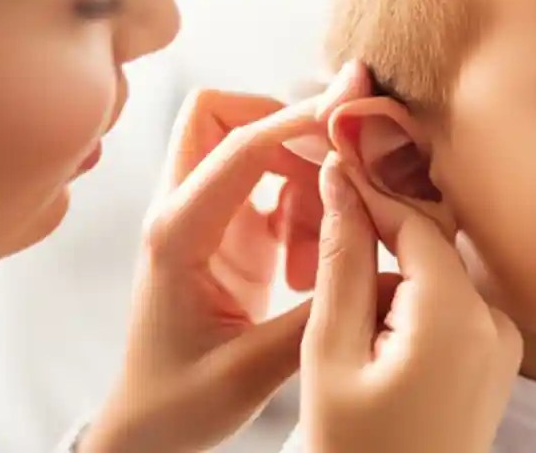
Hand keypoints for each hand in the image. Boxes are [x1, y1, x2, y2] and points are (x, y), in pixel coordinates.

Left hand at [82, 64, 371, 452]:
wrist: (147, 427)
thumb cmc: (179, 403)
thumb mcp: (249, 372)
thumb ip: (315, 318)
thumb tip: (387, 275)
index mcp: (175, 235)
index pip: (236, 147)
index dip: (297, 124)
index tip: (352, 123)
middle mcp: (180, 212)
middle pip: (221, 114)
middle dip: (284, 122)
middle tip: (340, 169)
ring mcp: (203, 217)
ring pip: (251, 145)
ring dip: (301, 176)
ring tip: (322, 249)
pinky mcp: (226, 234)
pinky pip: (271, 186)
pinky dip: (302, 206)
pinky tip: (310, 264)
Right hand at [300, 154, 521, 452]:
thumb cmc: (353, 452)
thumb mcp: (331, 353)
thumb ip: (341, 260)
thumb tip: (340, 181)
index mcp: (459, 319)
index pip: (414, 222)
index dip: (368, 188)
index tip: (328, 155)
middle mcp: (496, 326)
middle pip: (429, 248)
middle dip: (375, 232)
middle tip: (323, 208)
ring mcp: (501, 349)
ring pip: (434, 278)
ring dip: (386, 278)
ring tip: (338, 311)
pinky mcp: (492, 365)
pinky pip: (446, 310)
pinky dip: (404, 308)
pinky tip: (365, 337)